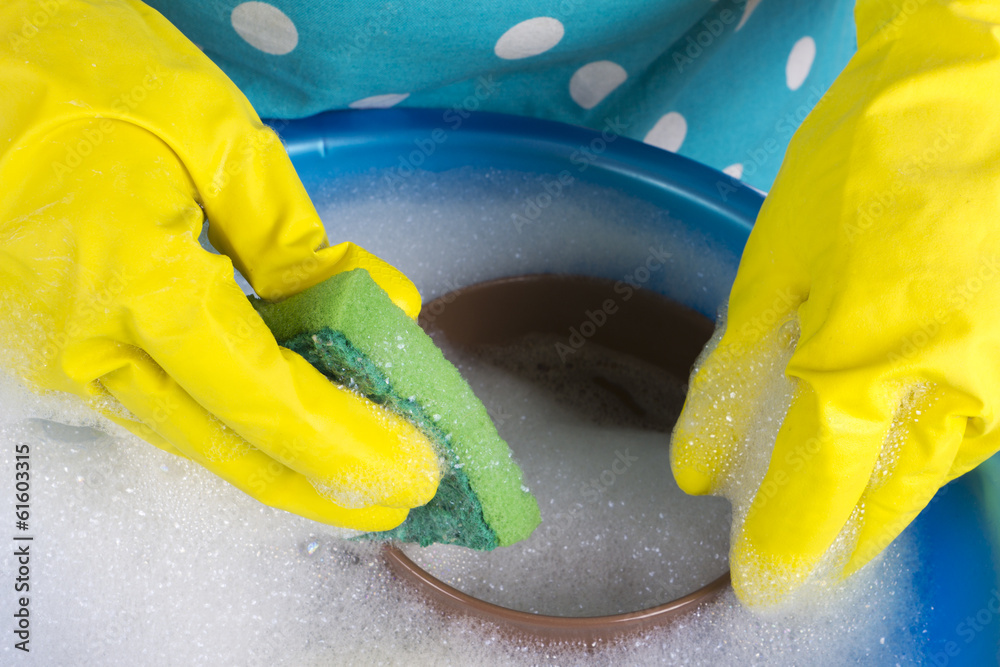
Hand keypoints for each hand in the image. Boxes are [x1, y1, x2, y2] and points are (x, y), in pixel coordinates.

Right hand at [0, 0, 438, 529]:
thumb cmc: (82, 72)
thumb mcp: (214, 135)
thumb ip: (297, 241)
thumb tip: (385, 307)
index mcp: (136, 285)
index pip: (266, 398)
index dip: (345, 444)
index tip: (415, 470)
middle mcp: (91, 346)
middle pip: (227, 447)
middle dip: (320, 483)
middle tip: (398, 500)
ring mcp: (65, 355)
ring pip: (192, 436)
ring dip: (279, 463)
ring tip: (357, 473)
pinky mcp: (61, 344)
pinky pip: (163, 402)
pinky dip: (233, 422)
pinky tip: (285, 422)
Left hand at [671, 0, 999, 605]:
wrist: (974, 81)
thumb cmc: (864, 162)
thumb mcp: (775, 265)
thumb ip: (735, 371)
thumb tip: (697, 462)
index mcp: (873, 364)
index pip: (818, 490)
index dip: (784, 543)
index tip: (755, 581)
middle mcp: (953, 389)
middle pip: (886, 499)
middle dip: (837, 540)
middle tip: (795, 561)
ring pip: (934, 472)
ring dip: (882, 504)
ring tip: (838, 520)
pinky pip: (970, 431)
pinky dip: (925, 456)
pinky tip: (897, 457)